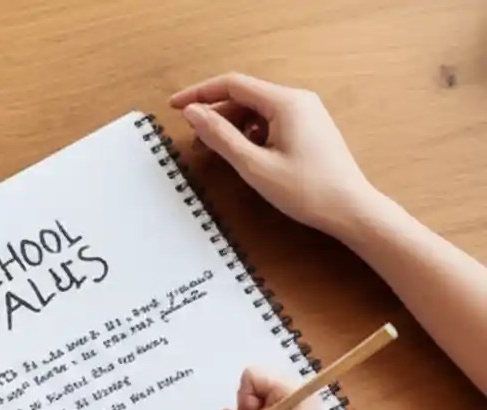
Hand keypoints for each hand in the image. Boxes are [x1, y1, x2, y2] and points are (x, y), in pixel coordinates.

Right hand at [171, 72, 382, 238]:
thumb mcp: (254, 165)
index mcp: (285, 102)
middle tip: (191, 138)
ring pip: (256, 110)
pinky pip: (270, 121)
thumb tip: (193, 113)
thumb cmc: (306, 190)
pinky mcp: (308, 129)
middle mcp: (297, 100)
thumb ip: (220, 136)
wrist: (351, 209)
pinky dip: (249, 133)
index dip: (199, 93)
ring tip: (211, 150)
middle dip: (214, 114)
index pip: (233, 84)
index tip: (174, 107)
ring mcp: (306, 114)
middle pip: (244, 96)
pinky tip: (241, 154)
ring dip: (230, 126)